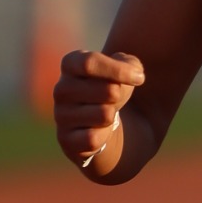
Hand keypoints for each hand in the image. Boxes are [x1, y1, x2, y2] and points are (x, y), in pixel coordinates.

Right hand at [54, 51, 144, 172]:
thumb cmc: (112, 91)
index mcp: (70, 65)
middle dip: (119, 96)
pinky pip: (94, 138)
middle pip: (106, 90)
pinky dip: (104, 136)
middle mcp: (61, 89)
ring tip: (105, 115)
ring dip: (112, 116)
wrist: (104, 127)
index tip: (140, 79)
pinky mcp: (66, 140)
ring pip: (104, 115)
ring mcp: (61, 116)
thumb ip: (130, 64)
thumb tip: (135, 74)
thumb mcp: (124, 71)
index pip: (89, 63)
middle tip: (115, 99)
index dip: (118, 70)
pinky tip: (99, 132)